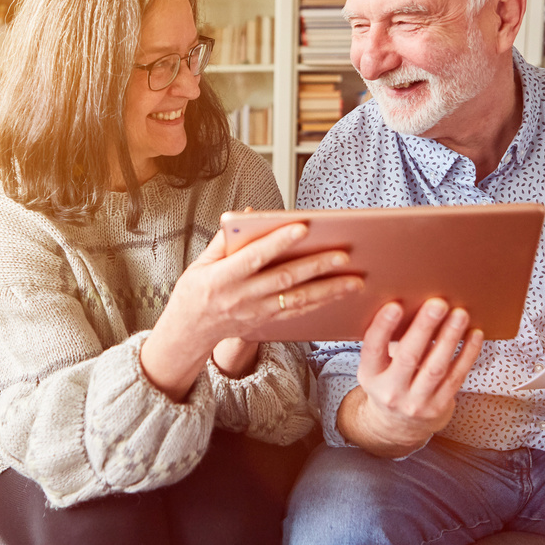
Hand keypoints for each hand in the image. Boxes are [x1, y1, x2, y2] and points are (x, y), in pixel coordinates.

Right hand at [142, 222, 361, 399]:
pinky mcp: (267, 323)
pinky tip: (341, 295)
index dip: (279, 241)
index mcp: (224, 277)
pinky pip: (298, 313)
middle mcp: (242, 296)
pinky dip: (320, 304)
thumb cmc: (196, 290)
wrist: (189, 331)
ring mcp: (257, 313)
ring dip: (329, 290)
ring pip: (298, 300)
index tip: (303, 226)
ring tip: (355, 281)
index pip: (255, 256)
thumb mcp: (202, 262)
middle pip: (285, 279)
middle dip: (316, 266)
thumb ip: (226, 238)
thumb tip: (250, 214)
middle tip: (344, 255)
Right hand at [338, 299, 482, 458]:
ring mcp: (416, 403)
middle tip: (438, 304)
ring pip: (436, 368)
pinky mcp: (439, 407)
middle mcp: (391, 392)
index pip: (373, 349)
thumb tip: (410, 301)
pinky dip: (467, 354)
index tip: (395, 305)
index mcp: (370, 376)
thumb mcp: (376, 367)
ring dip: (450, 338)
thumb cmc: (388, 381)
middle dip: (424, 328)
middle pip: (409, 358)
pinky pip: (456, 377)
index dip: (383, 327)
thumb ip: (385, 342)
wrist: (398, 425)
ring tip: (459, 314)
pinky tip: (474, 334)